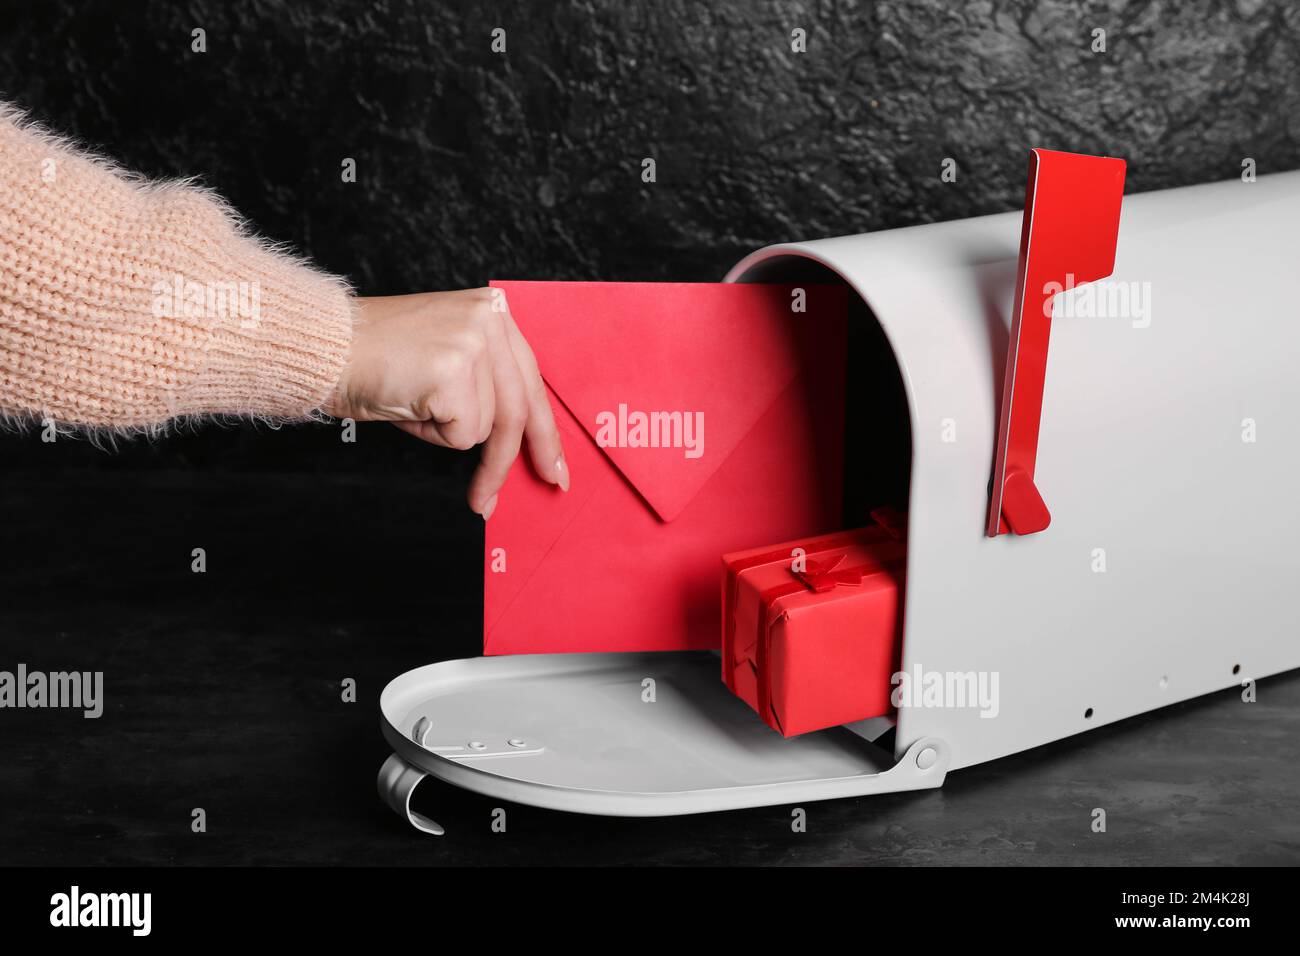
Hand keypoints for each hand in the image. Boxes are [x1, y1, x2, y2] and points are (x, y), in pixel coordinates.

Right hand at [326, 288, 568, 517]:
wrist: (321, 346)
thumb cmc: (372, 358)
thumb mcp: (445, 358)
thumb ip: (485, 384)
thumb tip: (517, 441)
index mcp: (492, 310)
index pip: (531, 380)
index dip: (543, 430)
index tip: (555, 465)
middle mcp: (490, 318)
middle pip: (521, 408)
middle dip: (513, 460)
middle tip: (511, 495)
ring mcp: (475, 343)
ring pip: (489, 427)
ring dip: (448, 433)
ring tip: (411, 404)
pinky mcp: (455, 372)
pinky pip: (463, 434)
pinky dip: (431, 434)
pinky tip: (406, 403)